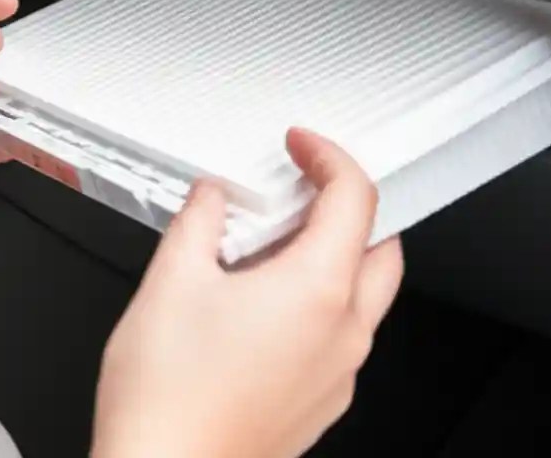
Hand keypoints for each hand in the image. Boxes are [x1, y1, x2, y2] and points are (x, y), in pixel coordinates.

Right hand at [92, 129, 403, 457]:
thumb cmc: (168, 401)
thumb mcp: (170, 283)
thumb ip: (199, 223)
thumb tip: (211, 198)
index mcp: (317, 291)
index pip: (355, 199)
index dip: (329, 157)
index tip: (301, 147)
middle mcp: (342, 333)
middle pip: (381, 247)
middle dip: (349, 207)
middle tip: (302, 191)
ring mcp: (338, 373)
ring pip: (364, 295)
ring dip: (335, 257)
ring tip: (271, 248)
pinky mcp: (321, 403)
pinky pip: (340, 336)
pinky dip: (319, 303)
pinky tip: (262, 304)